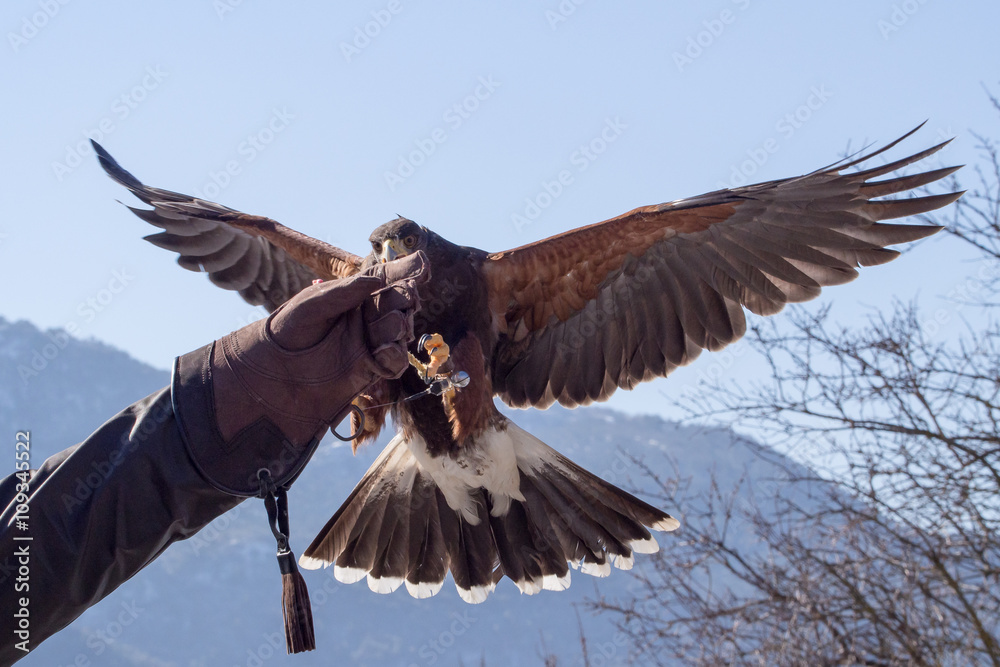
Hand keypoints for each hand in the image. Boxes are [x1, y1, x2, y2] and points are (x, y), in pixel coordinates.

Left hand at [212, 251, 429, 447]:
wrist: (272, 374)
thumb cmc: (286, 332)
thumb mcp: (311, 306)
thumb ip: (344, 293)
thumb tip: (377, 280)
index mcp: (353, 296)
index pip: (385, 279)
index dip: (404, 271)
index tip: (423, 264)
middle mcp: (366, 316)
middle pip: (399, 302)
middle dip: (406, 299)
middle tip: (407, 299)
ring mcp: (370, 342)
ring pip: (401, 330)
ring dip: (400, 326)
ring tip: (391, 327)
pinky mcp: (370, 369)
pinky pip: (395, 361)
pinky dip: (396, 355)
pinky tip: (387, 351)